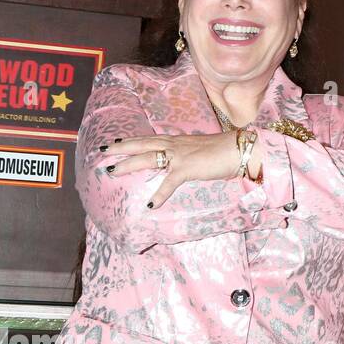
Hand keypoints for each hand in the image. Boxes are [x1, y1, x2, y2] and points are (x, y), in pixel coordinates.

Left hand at [105, 133, 240, 207]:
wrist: (239, 149)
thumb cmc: (225, 150)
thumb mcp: (202, 149)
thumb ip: (190, 154)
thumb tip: (187, 162)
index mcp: (178, 141)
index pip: (150, 139)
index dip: (133, 140)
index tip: (118, 142)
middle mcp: (175, 145)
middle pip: (142, 144)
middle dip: (121, 147)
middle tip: (104, 150)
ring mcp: (179, 156)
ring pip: (147, 158)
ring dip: (128, 164)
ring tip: (113, 170)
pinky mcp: (187, 168)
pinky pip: (168, 183)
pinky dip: (159, 194)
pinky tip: (150, 205)